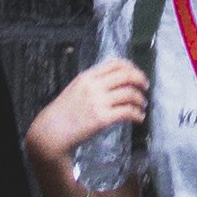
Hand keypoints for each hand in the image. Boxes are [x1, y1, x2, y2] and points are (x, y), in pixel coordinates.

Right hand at [27, 59, 150, 181]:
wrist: (50, 132)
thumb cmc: (63, 113)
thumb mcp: (76, 89)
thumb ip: (93, 83)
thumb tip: (115, 82)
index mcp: (88, 76)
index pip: (116, 64)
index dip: (132, 67)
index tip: (137, 74)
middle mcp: (94, 86)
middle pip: (127, 75)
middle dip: (141, 80)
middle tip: (145, 87)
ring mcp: (98, 102)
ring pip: (130, 93)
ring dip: (140, 100)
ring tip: (142, 106)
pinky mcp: (102, 119)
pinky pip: (127, 112)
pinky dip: (137, 114)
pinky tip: (138, 118)